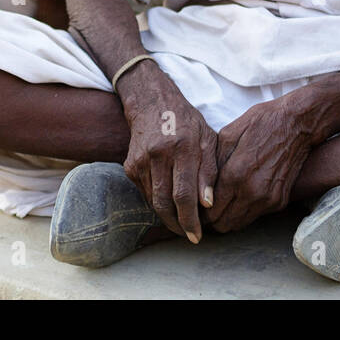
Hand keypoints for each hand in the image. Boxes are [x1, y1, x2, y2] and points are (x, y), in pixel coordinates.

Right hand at [118, 62, 218, 243]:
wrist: (152, 103)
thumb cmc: (186, 122)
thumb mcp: (207, 139)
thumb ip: (209, 171)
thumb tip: (208, 204)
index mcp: (182, 147)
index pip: (184, 194)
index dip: (190, 219)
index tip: (197, 236)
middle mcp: (159, 154)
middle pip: (165, 202)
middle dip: (178, 225)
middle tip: (190, 235)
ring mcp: (141, 161)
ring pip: (153, 201)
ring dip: (167, 217)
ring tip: (182, 223)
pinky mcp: (130, 166)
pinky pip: (145, 193)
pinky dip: (157, 203)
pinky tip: (169, 205)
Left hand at [207, 94, 318, 233]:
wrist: (297, 124)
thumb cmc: (260, 123)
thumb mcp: (228, 135)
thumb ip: (213, 164)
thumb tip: (201, 187)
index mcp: (235, 175)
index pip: (210, 211)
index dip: (198, 213)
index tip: (194, 207)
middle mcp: (253, 192)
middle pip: (223, 224)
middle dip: (210, 220)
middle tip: (204, 209)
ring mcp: (268, 199)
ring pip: (239, 224)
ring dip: (227, 218)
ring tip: (220, 205)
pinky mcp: (280, 201)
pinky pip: (255, 216)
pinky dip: (244, 211)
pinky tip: (239, 197)